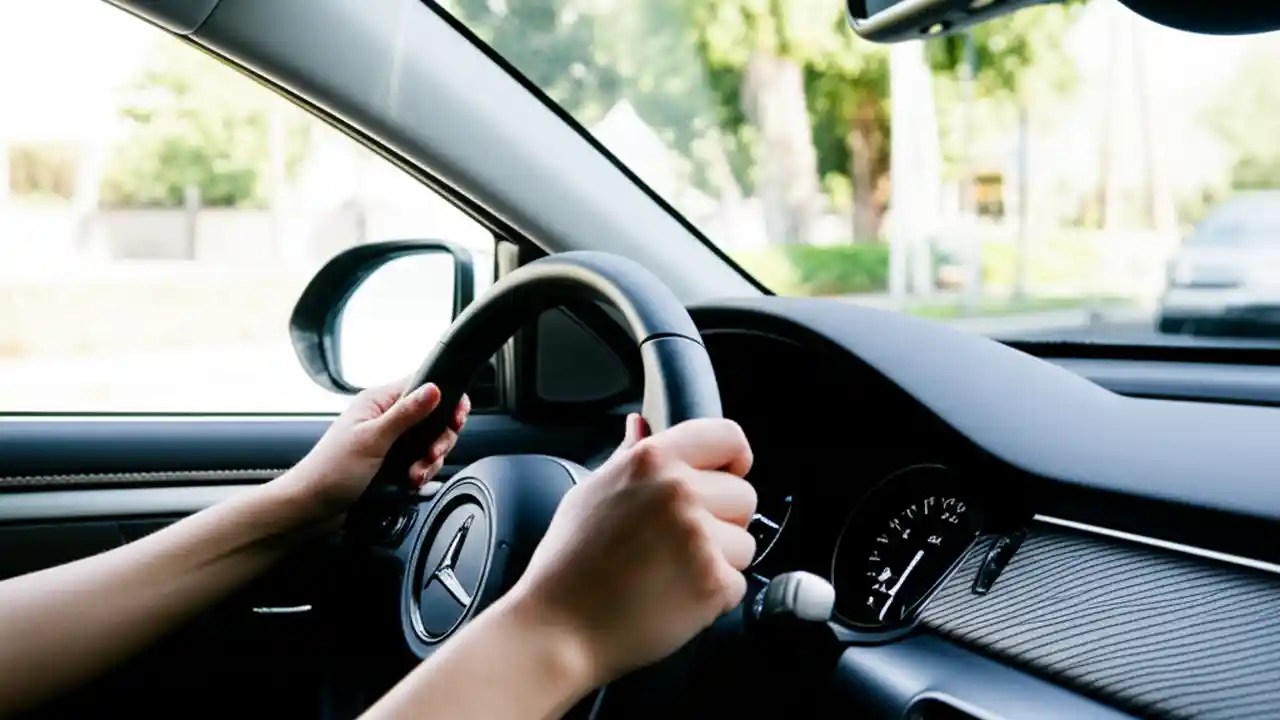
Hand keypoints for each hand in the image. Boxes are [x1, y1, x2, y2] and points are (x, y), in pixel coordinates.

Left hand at [289, 380, 470, 518]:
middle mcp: (385, 418)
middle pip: (433, 418)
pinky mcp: (391, 463)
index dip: (446, 400)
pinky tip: (411, 482)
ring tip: (414, 475)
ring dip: (429, 461)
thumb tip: (434, 389)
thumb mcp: (372, 440)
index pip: (423, 385)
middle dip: (439, 439)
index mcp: (378, 402)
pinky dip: (421, 473)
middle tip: (431, 455)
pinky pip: (419, 463)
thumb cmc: (329, 472)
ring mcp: (389, 441)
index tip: (455, 419)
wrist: (311, 509)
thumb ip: (405, 414)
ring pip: (429, 443)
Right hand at [504, 414, 756, 687]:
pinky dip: (713, 597)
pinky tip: (673, 597)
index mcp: (652, 460)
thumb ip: (628, 455)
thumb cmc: (568, 565)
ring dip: (718, 561)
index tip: (727, 476)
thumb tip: (641, 424)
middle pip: (744, 495)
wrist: (558, 628)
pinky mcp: (712, 580)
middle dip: (721, 521)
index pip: (727, 436)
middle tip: (675, 543)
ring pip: (745, 542)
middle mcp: (679, 490)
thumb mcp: (591, 492)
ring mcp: (698, 535)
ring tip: (669, 572)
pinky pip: (738, 582)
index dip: (734, 459)